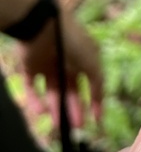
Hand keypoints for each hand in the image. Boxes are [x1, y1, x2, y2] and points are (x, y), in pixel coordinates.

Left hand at [20, 9, 102, 125]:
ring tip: (60, 124)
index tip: (97, 119)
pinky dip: (35, 100)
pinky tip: (41, 111)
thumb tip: (100, 100)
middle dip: (75, 108)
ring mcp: (48, 66)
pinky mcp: (30, 68)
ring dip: (56, 108)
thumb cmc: (74, 42)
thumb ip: (98, 83)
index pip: (91, 84)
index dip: (94, 101)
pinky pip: (33, 88)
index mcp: (84, 60)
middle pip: (71, 91)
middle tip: (77, 126)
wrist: (44, 26)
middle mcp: (67, 64)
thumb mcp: (93, 63)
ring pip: (52, 92)